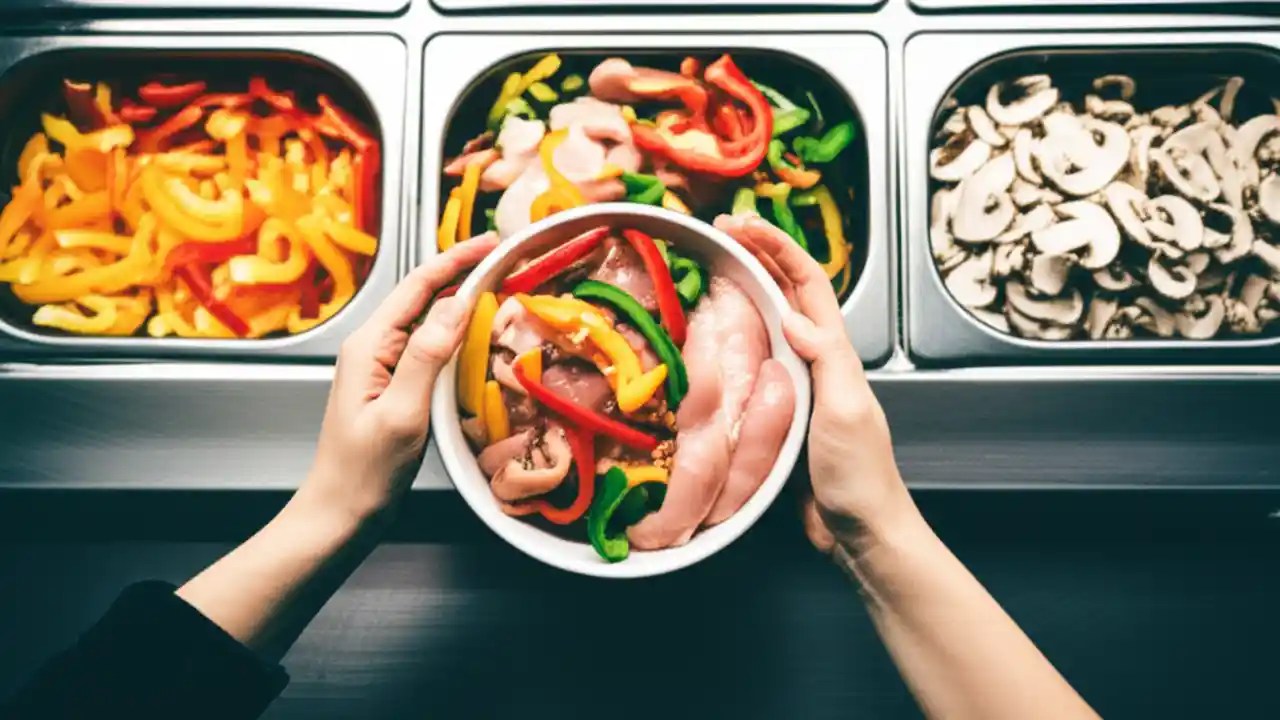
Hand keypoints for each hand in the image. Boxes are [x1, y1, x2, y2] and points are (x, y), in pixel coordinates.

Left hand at [299, 233, 498, 528]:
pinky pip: (432, 351)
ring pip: (431, 323)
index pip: (419, 286)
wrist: (342, 514)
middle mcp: (375, 348)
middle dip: (465, 273)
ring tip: (503, 291)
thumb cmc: (364, 471)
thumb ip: (428, 355)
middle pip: (425, 297)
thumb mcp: (401, 412)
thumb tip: (458, 304)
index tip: (492, 243)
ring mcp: (385, 368)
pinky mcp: (397, 388)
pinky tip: (482, 341)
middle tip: (508, 262)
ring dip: (465, 304)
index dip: (457, 259)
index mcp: (370, 345)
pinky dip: (460, 337)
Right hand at [713, 215, 917, 556]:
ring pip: (766, 326)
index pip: (806, 282)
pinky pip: (752, 367)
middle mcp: (814, 361)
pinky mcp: (777, 415)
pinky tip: (707, 343)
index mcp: (834, 353)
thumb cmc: (858, 475)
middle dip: (755, 256)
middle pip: (785, 294)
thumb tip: (791, 313)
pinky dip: (731, 343)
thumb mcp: (846, 411)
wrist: (859, 532)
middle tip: (715, 235)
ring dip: (741, 292)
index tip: (741, 224)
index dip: (777, 246)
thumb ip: (826, 360)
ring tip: (706, 272)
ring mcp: (796, 387)